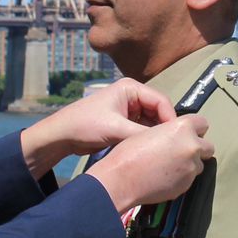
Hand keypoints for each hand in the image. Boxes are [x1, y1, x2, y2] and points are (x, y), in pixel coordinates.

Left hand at [20, 80, 177, 178]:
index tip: (175, 138)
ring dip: (156, 134)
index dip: (170, 119)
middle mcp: (132, 95)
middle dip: (164, 127)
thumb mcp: (117, 129)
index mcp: (131, 88)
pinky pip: (143, 128)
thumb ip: (142, 134)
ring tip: (163, 149)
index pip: (161, 101)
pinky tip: (151, 149)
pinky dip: (147, 138)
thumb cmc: (85, 125)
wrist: (62, 136)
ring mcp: (129, 108)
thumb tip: (167, 141)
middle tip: (172, 145)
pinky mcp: (125, 121)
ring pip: (152, 121)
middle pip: (159, 111)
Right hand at [87, 115, 212, 213]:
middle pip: (207, 146)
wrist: (122, 179)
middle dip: (196, 147)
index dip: (194, 128)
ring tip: (169, 165)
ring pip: (199, 164)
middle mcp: (192, 146)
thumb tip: (180, 136)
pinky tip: (164, 176)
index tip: (187, 133)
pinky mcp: (186, 184)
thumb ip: (172, 132)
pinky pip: (189, 178)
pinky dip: (181, 176)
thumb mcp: (151, 131)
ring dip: (189, 163)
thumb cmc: (129, 153)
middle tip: (179, 150)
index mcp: (183, 128)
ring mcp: (191, 168)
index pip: (203, 123)